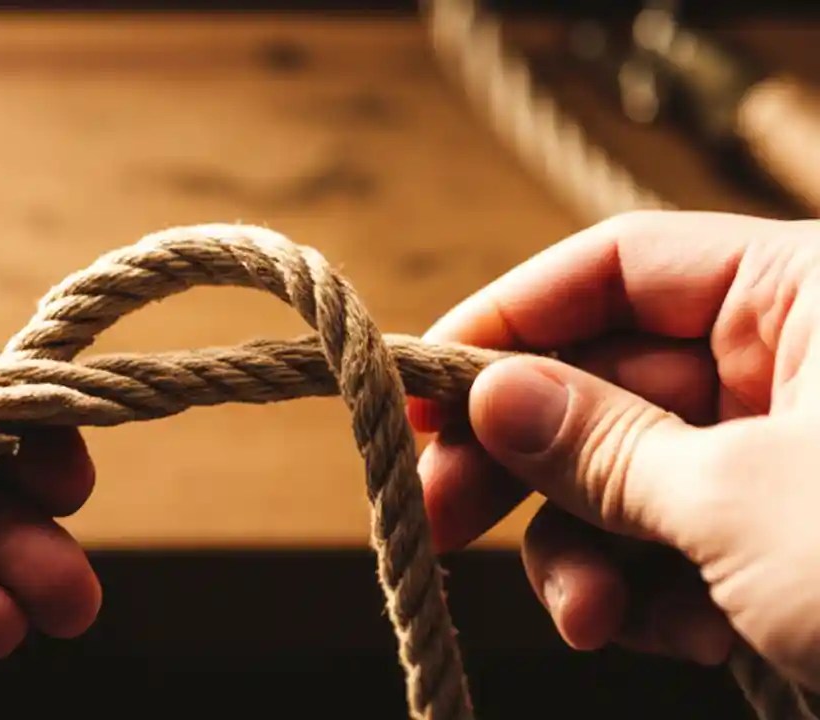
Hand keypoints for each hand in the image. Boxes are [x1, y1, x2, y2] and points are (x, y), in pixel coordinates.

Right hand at [410, 210, 819, 689]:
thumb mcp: (744, 504)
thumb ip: (602, 444)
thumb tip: (487, 393)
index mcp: (808, 296)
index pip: (617, 266)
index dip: (508, 319)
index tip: (423, 383)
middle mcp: (796, 363)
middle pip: (608, 380)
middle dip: (527, 457)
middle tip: (437, 510)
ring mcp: (792, 460)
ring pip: (632, 476)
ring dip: (584, 548)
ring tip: (583, 616)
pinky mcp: (791, 545)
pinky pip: (677, 545)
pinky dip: (645, 592)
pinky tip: (647, 634)